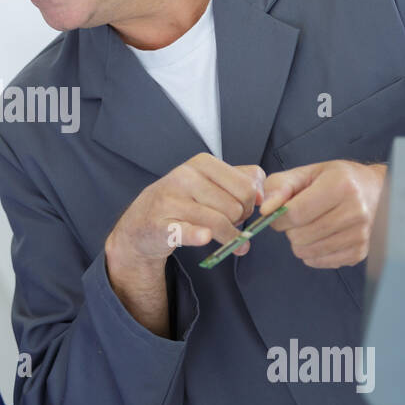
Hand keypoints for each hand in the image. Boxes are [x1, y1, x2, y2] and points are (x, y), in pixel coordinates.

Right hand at [106, 152, 265, 268]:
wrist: (142, 222)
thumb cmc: (182, 201)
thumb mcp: (210, 181)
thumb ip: (242, 179)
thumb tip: (262, 195)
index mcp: (202, 163)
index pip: (246, 186)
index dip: (250, 204)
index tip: (243, 211)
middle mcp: (185, 177)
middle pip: (235, 207)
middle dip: (238, 222)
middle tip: (230, 226)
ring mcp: (171, 200)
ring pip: (219, 222)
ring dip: (228, 238)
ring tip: (228, 241)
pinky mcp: (161, 224)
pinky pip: (187, 231)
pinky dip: (198, 235)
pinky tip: (205, 238)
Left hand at [258, 160, 386, 268]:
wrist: (377, 192)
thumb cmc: (339, 180)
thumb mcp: (308, 173)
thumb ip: (280, 186)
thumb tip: (264, 209)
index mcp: (341, 186)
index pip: (295, 213)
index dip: (278, 217)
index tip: (279, 212)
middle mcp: (355, 212)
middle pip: (300, 236)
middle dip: (290, 228)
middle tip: (300, 217)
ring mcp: (360, 235)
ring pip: (307, 252)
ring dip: (300, 241)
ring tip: (311, 225)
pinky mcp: (359, 253)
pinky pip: (319, 262)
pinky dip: (312, 252)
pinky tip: (322, 236)